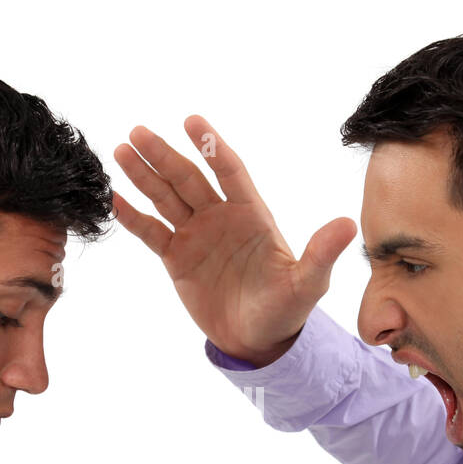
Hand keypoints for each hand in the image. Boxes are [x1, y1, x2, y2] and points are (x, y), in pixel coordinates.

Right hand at [112, 115, 355, 366]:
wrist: (259, 341)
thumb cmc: (287, 310)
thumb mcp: (308, 284)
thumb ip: (321, 253)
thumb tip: (348, 224)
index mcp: (252, 214)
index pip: (229, 171)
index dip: (211, 147)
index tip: (192, 122)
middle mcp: (222, 217)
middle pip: (189, 179)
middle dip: (164, 156)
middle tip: (137, 132)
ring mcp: (197, 236)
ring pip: (166, 199)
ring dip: (144, 176)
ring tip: (120, 151)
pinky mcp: (178, 259)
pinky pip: (152, 233)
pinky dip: (134, 216)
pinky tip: (114, 197)